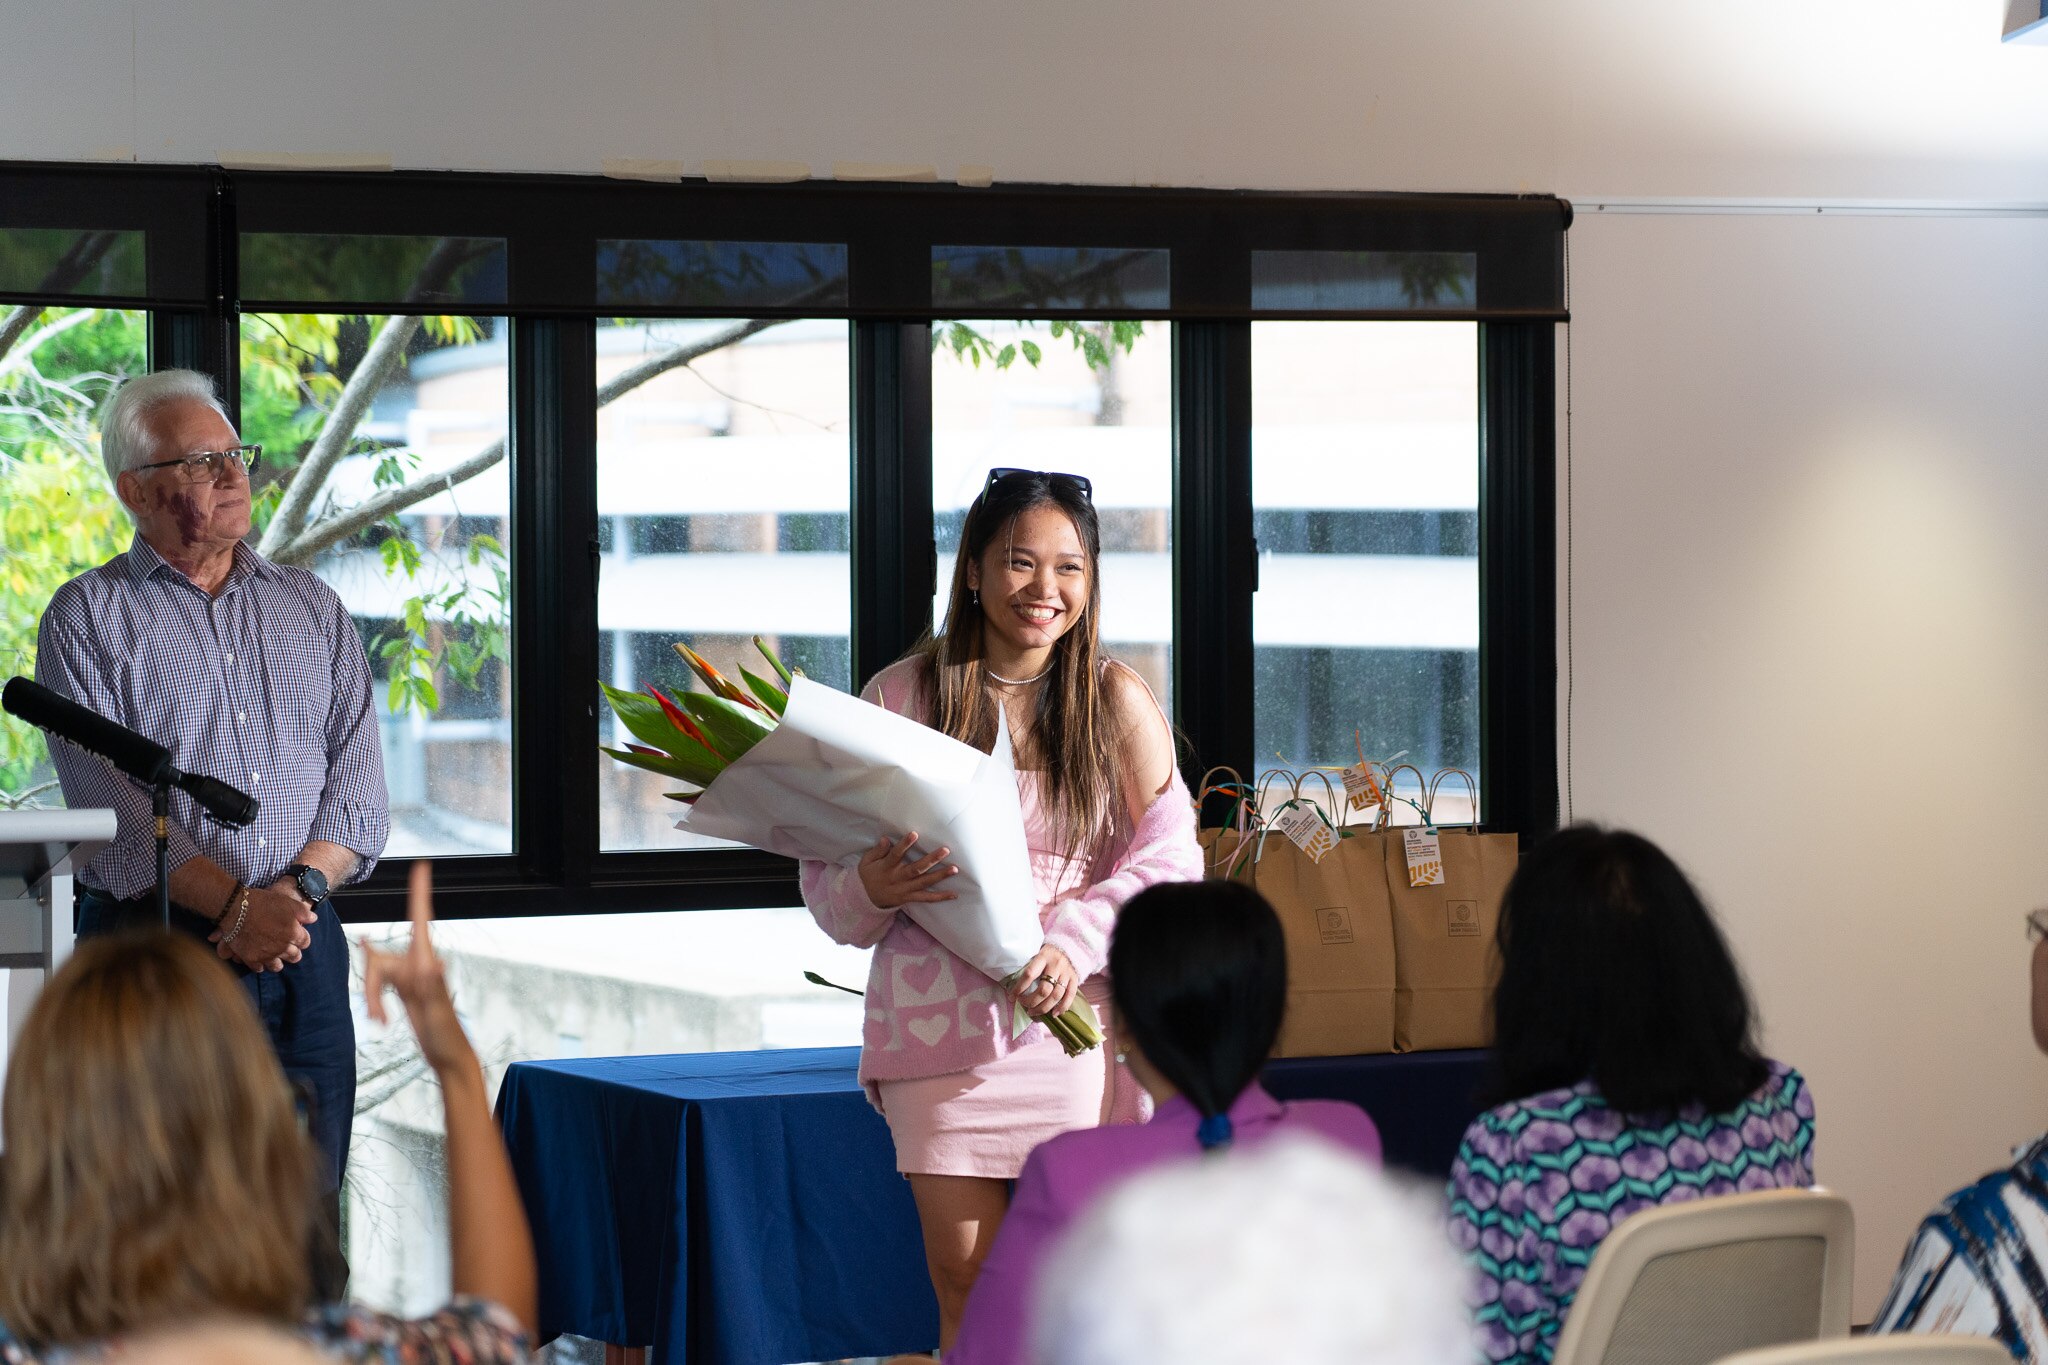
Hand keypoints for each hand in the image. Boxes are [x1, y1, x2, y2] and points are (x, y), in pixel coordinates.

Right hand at [211, 884, 315, 972]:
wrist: (236, 908)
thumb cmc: (264, 902)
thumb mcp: (288, 902)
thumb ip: (303, 912)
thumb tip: (313, 919)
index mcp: (294, 933)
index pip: (305, 942)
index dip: (302, 939)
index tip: (298, 937)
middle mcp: (282, 947)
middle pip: (294, 956)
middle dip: (293, 952)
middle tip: (288, 948)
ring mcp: (267, 954)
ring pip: (277, 966)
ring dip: (278, 961)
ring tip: (275, 956)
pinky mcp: (251, 959)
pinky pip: (259, 968)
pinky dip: (260, 965)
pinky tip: (260, 959)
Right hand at [361, 863, 475, 1074]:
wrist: (448, 1057)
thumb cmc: (447, 1036)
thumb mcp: (439, 1011)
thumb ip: (432, 987)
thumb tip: (434, 964)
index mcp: (427, 961)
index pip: (421, 919)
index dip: (420, 892)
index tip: (422, 866)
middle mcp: (418, 963)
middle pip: (379, 962)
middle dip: (370, 989)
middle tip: (379, 1019)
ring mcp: (410, 977)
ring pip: (375, 974)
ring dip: (371, 999)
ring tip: (381, 1023)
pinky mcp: (404, 990)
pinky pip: (378, 982)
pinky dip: (373, 1000)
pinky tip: (378, 1016)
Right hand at [857, 832, 958, 909]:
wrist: (865, 899)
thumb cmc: (868, 875)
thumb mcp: (866, 862)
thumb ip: (877, 851)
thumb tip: (885, 839)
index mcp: (886, 867)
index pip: (895, 855)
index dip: (904, 844)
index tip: (914, 834)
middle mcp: (897, 879)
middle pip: (916, 869)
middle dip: (931, 860)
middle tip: (945, 850)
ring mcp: (905, 890)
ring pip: (924, 883)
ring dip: (940, 876)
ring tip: (954, 869)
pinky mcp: (910, 898)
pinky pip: (926, 898)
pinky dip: (940, 897)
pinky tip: (954, 894)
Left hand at [1008, 945, 1078, 1018]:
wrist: (1069, 947)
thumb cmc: (1047, 954)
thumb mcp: (1036, 953)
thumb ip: (1029, 966)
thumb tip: (1012, 985)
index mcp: (1043, 956)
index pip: (1029, 975)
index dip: (1019, 988)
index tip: (1012, 997)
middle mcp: (1056, 964)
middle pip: (1044, 989)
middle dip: (1032, 1001)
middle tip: (1024, 1005)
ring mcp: (1067, 972)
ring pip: (1056, 996)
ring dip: (1044, 1008)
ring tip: (1033, 1012)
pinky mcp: (1075, 979)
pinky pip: (1070, 996)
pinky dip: (1062, 1007)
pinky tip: (1053, 1014)